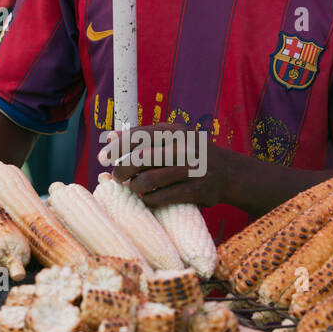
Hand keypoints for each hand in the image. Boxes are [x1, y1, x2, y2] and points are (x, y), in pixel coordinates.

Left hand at [107, 124, 235, 208]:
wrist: (230, 173)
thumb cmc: (192, 154)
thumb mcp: (172, 138)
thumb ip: (142, 137)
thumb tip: (109, 136)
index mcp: (175, 131)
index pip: (138, 136)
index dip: (116, 147)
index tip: (102, 157)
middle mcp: (183, 147)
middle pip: (140, 158)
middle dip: (121, 169)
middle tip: (116, 176)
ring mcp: (191, 169)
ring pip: (148, 180)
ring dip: (134, 187)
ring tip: (132, 187)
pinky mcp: (197, 190)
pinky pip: (162, 197)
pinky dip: (149, 199)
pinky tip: (146, 198)